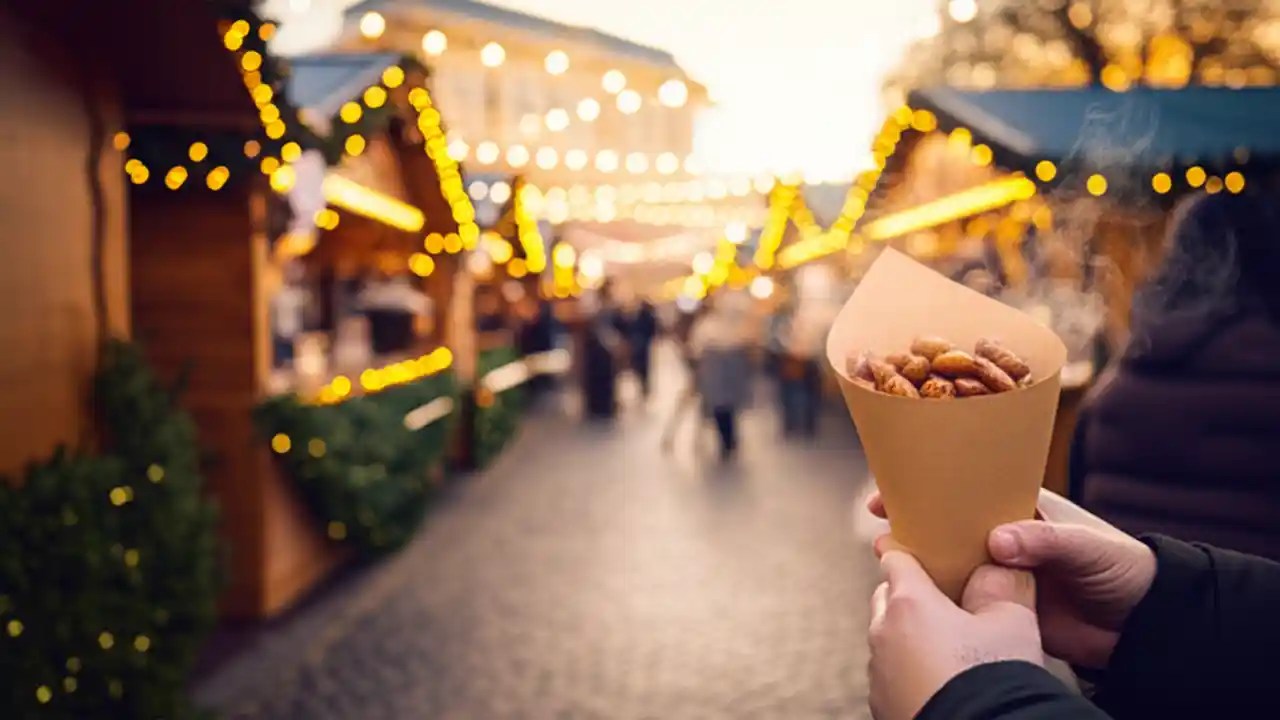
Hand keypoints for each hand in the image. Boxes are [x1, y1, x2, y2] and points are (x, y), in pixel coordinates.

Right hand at [866, 488, 1156, 669]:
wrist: (1144, 625)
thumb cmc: (1124, 570)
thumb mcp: (1088, 547)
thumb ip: (1045, 542)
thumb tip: (997, 541)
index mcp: (1028, 510)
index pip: (976, 489)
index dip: (939, 484)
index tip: (902, 483)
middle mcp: (1010, 537)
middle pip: (955, 523)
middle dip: (918, 519)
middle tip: (881, 518)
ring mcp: (1003, 573)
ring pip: (954, 561)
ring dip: (922, 558)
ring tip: (887, 554)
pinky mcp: (1002, 608)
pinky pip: (963, 599)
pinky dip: (939, 596)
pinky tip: (913, 593)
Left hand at [869, 550, 1041, 719]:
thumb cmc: (991, 678)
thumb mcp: (1012, 621)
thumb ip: (1001, 586)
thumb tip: (998, 570)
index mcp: (908, 603)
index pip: (896, 560)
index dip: (909, 553)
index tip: (915, 550)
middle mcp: (883, 634)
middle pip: (887, 598)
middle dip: (908, 595)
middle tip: (941, 601)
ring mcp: (878, 673)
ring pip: (887, 639)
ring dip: (907, 637)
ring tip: (945, 646)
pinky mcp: (881, 705)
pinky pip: (891, 676)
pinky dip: (907, 671)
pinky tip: (937, 680)